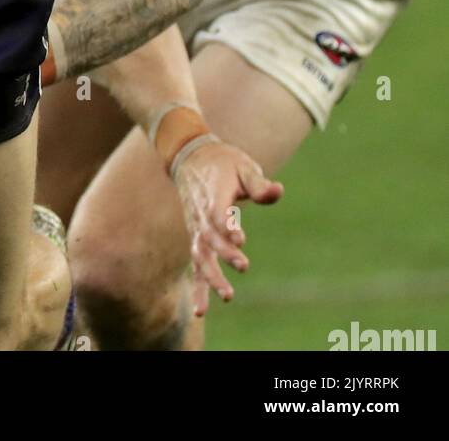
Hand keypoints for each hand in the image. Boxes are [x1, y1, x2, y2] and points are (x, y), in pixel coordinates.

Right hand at [172, 139, 283, 315]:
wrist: (189, 157)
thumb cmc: (223, 162)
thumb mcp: (243, 166)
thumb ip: (259, 184)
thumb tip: (278, 191)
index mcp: (213, 194)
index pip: (217, 213)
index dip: (226, 226)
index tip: (240, 239)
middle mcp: (201, 214)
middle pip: (208, 238)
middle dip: (224, 254)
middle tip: (244, 265)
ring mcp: (196, 227)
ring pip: (199, 255)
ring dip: (210, 276)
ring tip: (227, 296)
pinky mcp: (197, 238)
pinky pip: (196, 264)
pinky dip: (197, 286)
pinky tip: (201, 310)